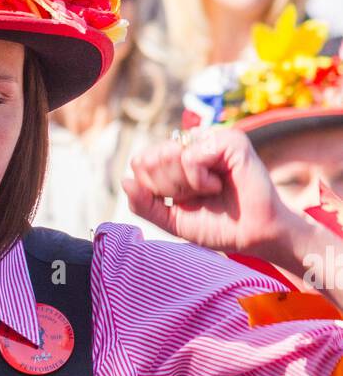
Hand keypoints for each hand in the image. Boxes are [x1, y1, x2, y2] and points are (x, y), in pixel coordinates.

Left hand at [122, 128, 303, 260]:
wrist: (253, 236)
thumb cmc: (217, 226)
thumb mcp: (171, 219)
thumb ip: (144, 204)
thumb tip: (124, 180)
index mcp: (178, 159)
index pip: (140, 163)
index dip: (151, 188)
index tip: (178, 201)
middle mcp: (193, 144)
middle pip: (149, 158)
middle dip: (167, 187)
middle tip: (194, 196)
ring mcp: (211, 139)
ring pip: (168, 155)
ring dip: (183, 185)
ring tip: (209, 191)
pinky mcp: (229, 140)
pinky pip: (191, 156)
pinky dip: (198, 179)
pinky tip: (218, 185)